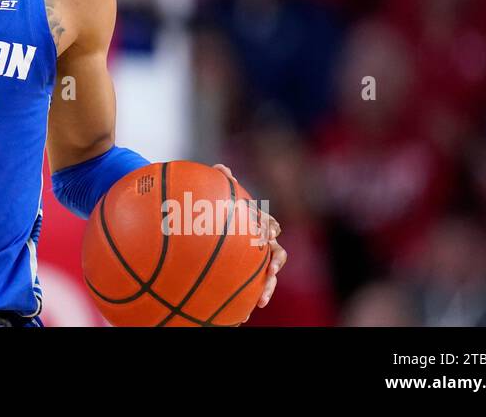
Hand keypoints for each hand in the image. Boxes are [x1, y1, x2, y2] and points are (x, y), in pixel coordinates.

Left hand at [212, 164, 285, 321]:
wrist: (208, 222)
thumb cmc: (215, 206)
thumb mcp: (216, 193)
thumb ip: (221, 181)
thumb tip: (222, 169)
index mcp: (257, 224)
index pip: (270, 226)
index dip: (270, 229)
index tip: (266, 233)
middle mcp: (261, 244)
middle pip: (276, 255)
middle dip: (275, 264)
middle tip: (272, 271)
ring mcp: (255, 262)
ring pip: (268, 277)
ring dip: (267, 288)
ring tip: (261, 302)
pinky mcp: (245, 276)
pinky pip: (248, 290)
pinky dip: (245, 304)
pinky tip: (239, 317)